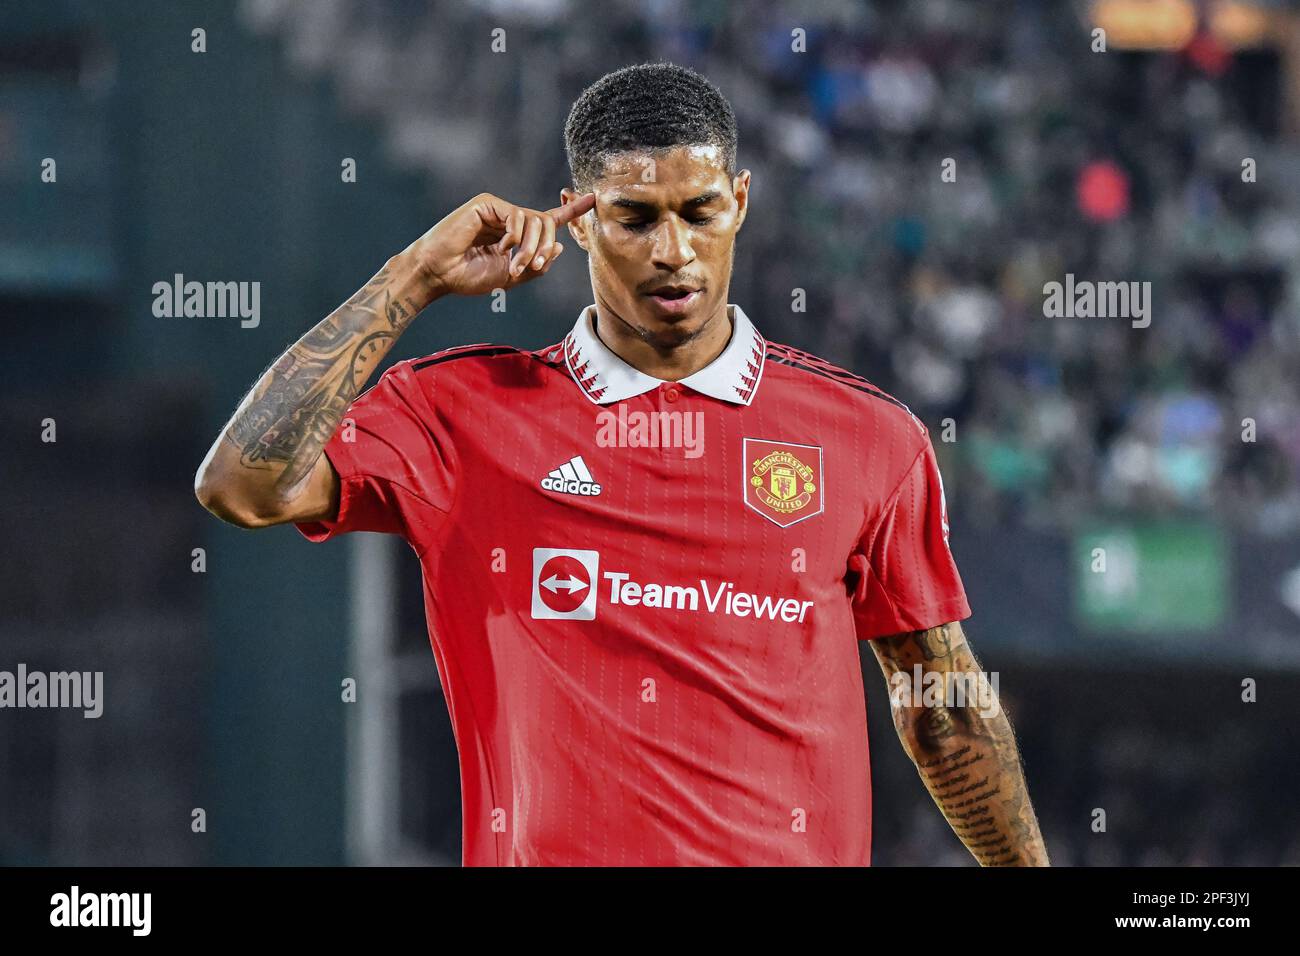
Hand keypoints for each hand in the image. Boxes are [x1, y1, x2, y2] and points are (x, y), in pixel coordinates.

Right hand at [404, 191, 595, 298]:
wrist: (440, 274)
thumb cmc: (468, 276)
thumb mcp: (510, 277)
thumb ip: (537, 264)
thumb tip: (561, 246)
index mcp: (514, 235)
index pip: (547, 221)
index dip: (570, 211)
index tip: (592, 199)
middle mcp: (508, 219)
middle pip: (547, 223)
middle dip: (546, 247)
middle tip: (535, 267)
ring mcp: (498, 209)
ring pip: (536, 221)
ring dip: (531, 248)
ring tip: (515, 265)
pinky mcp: (487, 204)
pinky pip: (518, 217)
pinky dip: (516, 237)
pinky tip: (501, 248)